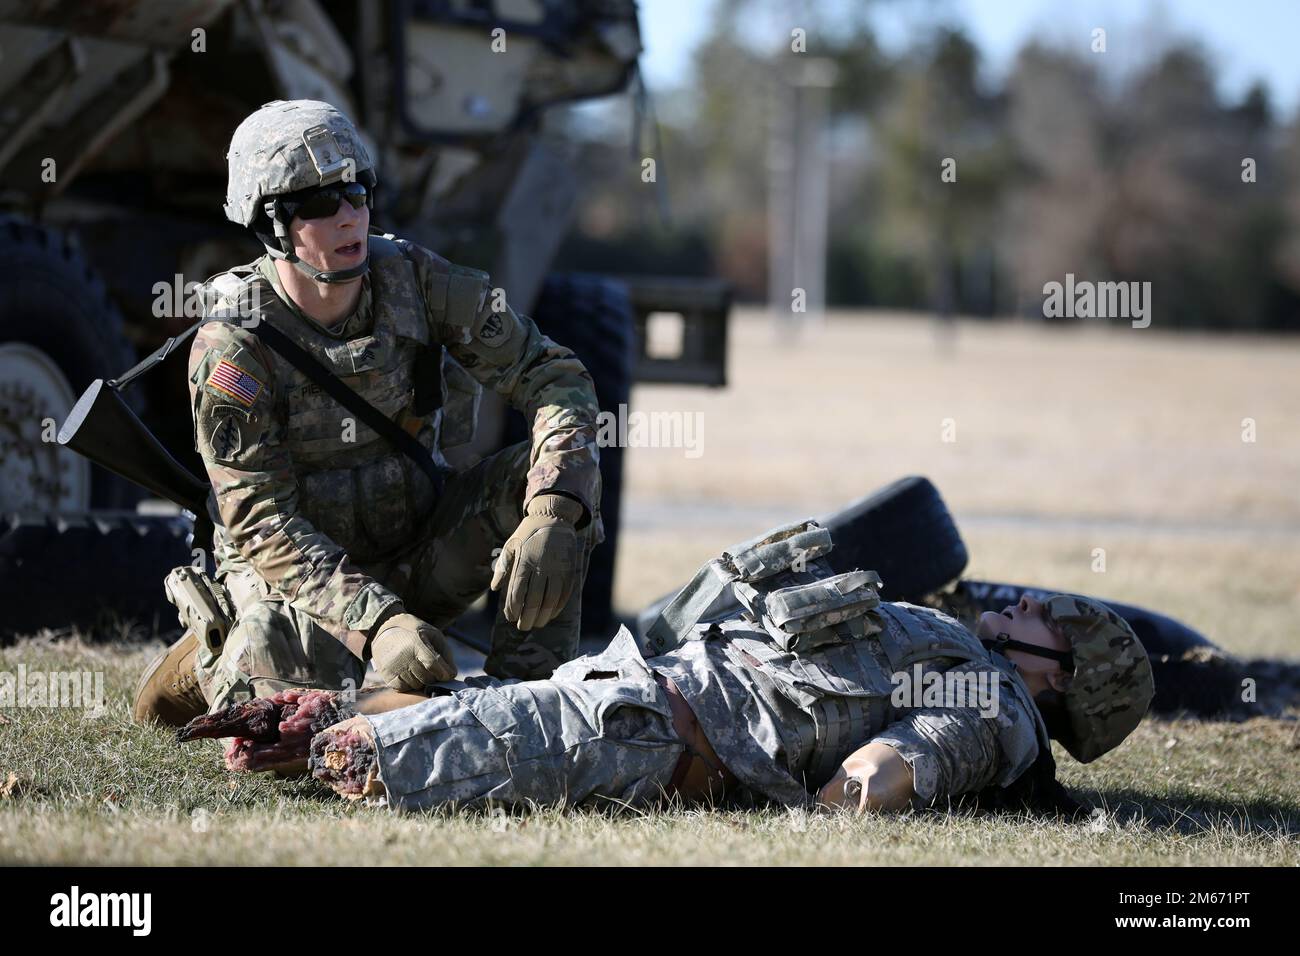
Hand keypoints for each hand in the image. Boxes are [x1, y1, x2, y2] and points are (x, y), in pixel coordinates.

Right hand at [370, 613, 456, 689]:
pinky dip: (410, 684)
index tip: (448, 675)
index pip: (433, 665)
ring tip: (420, 669)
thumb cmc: (416, 632)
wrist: (386, 629)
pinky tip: (411, 674)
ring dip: (422, 681)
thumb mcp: (434, 634)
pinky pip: (403, 688)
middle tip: (433, 670)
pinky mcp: (386, 675)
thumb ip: (446, 653)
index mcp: (416, 644)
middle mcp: (404, 657)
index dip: (444, 673)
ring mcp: (394, 667)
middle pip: (427, 678)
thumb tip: (452, 674)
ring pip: (416, 685)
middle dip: (434, 677)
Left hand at [490, 494, 584, 630]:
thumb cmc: (528, 533)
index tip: (510, 618)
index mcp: (524, 562)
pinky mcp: (569, 570)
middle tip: (522, 627)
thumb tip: (494, 588)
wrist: (554, 517)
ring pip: (551, 600)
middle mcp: (542, 568)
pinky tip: (551, 614)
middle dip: (528, 617)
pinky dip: (558, 607)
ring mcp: (558, 570)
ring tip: (537, 624)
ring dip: (543, 616)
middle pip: (534, 601)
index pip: (517, 592)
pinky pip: (564, 594)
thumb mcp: (510, 545)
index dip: (514, 608)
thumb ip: (502, 567)